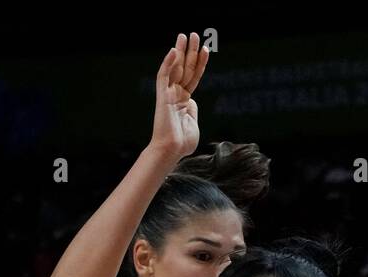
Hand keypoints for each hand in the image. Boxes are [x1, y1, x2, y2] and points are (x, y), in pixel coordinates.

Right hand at [149, 32, 208, 159]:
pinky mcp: (162, 97)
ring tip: (186, 35)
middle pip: (185, 68)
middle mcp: (176, 95)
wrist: (171, 150)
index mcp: (184, 101)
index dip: (200, 63)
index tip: (205, 49)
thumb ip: (193, 111)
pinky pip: (163, 77)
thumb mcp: (193, 124)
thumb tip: (191, 102)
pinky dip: (167, 63)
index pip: (193, 77)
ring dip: (180, 51)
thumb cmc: (182, 143)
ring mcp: (168, 95)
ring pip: (175, 68)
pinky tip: (173, 50)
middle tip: (194, 35)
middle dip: (190, 51)